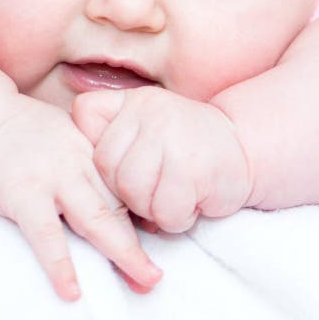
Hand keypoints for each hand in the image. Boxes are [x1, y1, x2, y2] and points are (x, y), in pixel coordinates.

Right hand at [0, 93, 162, 300]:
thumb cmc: (19, 130)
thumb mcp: (63, 133)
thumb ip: (85, 158)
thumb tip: (109, 196)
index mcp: (89, 148)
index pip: (124, 186)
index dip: (142, 218)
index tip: (156, 242)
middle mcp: (78, 161)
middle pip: (118, 205)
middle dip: (141, 242)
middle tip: (156, 274)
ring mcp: (52, 176)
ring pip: (95, 218)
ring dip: (122, 251)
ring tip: (142, 280)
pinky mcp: (22, 193)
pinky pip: (46, 235)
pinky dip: (61, 264)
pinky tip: (72, 289)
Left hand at [72, 87, 253, 232]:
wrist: (245, 149)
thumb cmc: (185, 146)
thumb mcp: (146, 126)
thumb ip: (112, 134)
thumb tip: (73, 168)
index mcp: (133, 99)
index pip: (84, 116)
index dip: (97, 149)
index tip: (123, 162)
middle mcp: (150, 110)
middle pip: (106, 167)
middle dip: (126, 191)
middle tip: (154, 188)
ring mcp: (172, 136)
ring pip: (132, 192)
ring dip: (151, 209)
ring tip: (172, 195)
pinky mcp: (193, 167)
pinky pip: (164, 211)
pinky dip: (176, 219)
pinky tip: (191, 203)